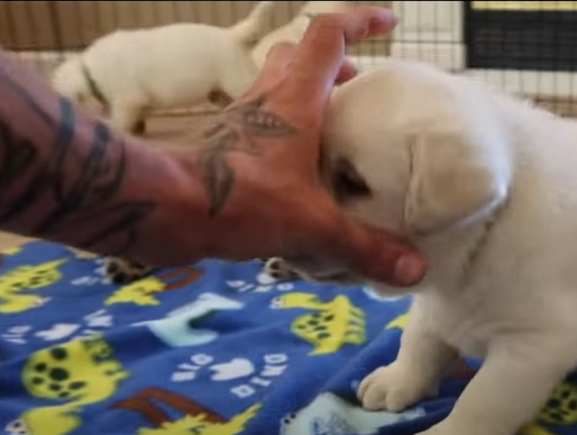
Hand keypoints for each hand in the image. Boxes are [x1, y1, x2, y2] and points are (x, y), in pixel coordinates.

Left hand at [188, 7, 425, 286]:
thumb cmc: (237, 198)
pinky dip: (288, 137)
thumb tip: (415, 269)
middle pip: (301, 58)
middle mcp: (268, 98)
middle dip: (336, 69)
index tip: (389, 22)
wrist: (160, 209)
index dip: (360, 21)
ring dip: (309, 100)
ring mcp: (242, 121)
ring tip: (338, 137)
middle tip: (362, 96)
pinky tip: (303, 175)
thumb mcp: (310, 224)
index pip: (328, 35)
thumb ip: (363, 245)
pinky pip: (264, 126)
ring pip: (279, 89)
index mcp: (295, 98)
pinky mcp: (226, 147)